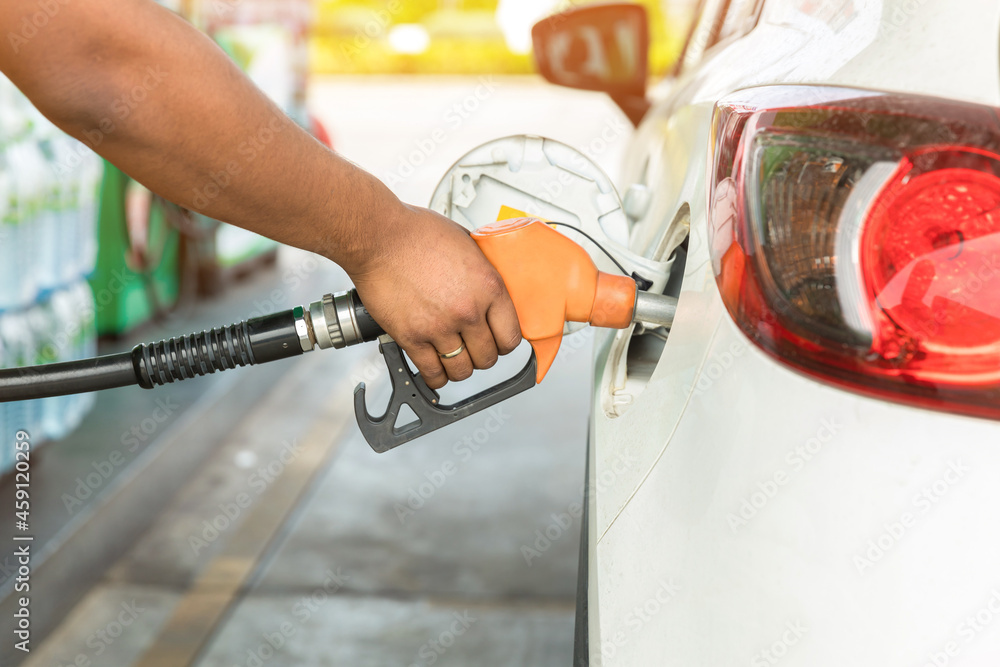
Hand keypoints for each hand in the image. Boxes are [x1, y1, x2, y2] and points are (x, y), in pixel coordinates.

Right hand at [347, 204, 521, 389]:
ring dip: (460, 367)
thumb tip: (488, 282)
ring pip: (462, 369)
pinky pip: (432, 372)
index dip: (505, 342)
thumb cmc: (416, 233)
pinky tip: (436, 370)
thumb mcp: (467, 242)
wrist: (378, 237)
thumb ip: (481, 269)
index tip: (498, 342)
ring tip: (455, 359)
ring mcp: (440, 327)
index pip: (511, 336)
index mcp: (489, 287)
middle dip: (482, 355)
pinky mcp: (412, 337)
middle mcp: (468, 311)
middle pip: (488, 357)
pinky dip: (436, 377)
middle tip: (474, 349)